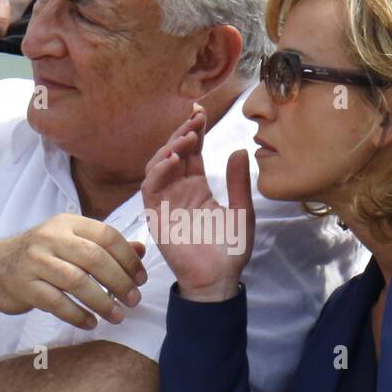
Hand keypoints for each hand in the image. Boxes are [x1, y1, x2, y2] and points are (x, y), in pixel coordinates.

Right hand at [0, 214, 148, 329]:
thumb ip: (105, 245)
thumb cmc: (41, 256)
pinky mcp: (23, 285)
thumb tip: (142, 249)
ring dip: (102, 302)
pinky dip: (77, 315)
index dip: (128, 258)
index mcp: (68, 223)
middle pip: (94, 258)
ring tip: (117, 316)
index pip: (106, 236)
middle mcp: (50, 237)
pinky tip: (91, 323)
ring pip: (76, 281)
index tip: (141, 279)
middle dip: (119, 282)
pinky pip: (56, 303)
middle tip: (134, 300)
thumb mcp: (71, 242)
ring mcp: (35, 261)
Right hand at [141, 106, 254, 301]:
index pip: (191, 153)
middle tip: (194, 119)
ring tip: (187, 138)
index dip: (193, 131)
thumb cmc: (230, 249)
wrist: (219, 279)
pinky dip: (158, 172)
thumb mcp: (242, 210)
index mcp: (196, 187)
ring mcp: (165, 202)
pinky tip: (173, 161)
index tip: (200, 112)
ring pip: (158, 166)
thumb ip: (238, 182)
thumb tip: (240, 150)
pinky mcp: (156, 216)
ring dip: (169, 149)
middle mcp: (178, 191)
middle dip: (181, 133)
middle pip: (173, 153)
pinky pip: (150, 188)